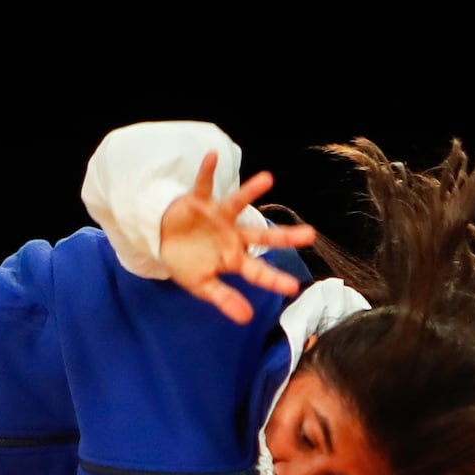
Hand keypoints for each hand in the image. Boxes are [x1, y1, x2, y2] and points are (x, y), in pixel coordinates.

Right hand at [158, 151, 315, 322]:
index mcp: (234, 258)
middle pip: (261, 237)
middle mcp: (233, 235)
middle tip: (310, 235)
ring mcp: (218, 218)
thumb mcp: (202, 286)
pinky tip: (212, 156)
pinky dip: (206, 171)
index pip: (258, 271)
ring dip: (250, 191)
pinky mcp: (200, 203)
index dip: (273, 279)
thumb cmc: (187, 262)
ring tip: (267, 179)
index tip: (293, 286)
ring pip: (237, 204)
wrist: (164, 241)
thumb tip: (246, 318)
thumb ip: (224, 300)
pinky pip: (202, 185)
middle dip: (284, 237)